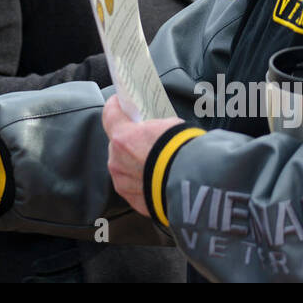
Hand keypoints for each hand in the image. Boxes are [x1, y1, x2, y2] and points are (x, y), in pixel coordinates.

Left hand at [102, 95, 182, 216]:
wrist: (193, 184)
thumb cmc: (183, 151)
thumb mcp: (169, 126)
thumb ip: (152, 128)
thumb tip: (152, 131)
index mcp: (123, 137)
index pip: (109, 115)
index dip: (115, 107)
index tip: (119, 103)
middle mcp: (117, 160)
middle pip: (117, 144)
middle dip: (128, 140)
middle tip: (144, 139)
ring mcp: (123, 182)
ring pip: (123, 166)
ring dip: (133, 163)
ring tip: (153, 162)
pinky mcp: (133, 200)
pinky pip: (132, 186)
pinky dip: (141, 182)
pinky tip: (156, 179)